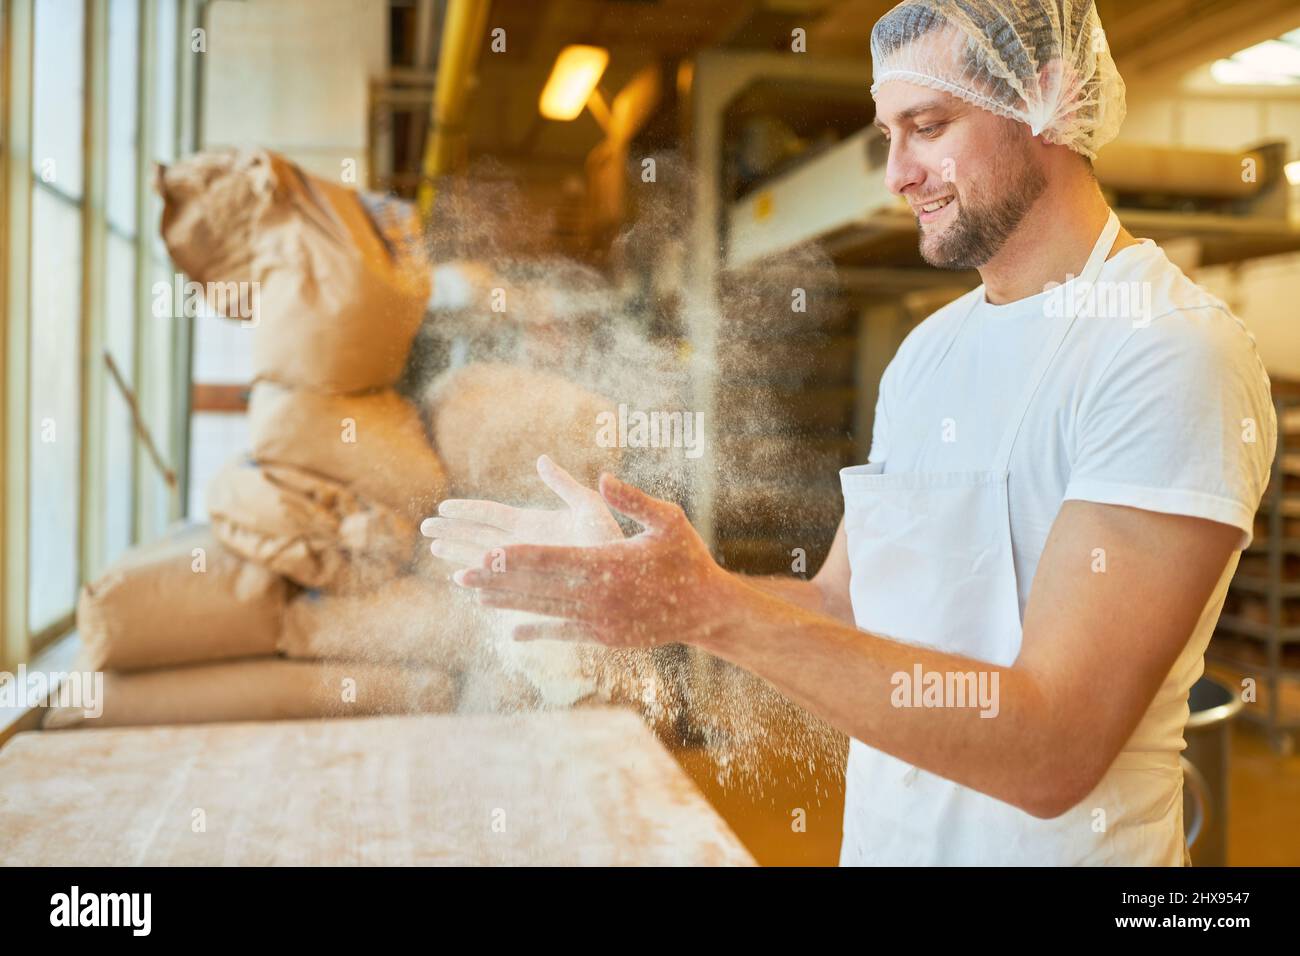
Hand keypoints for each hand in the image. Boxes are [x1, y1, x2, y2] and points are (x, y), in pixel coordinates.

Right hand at [421, 454, 622, 570]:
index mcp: (532, 522)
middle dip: (452, 533)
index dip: (466, 510)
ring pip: (483, 561)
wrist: (624, 574)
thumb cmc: (609, 537)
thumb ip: (563, 484)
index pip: (491, 514)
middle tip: (424, 529)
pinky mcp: (531, 588)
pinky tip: (463, 581)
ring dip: (459, 556)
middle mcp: (523, 545)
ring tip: (435, 552)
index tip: (442, 507)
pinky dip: (480, 582)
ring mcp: (525, 567)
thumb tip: (541, 459)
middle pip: (479, 537)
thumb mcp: (586, 505)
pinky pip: (499, 585)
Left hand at [452, 472, 739, 648]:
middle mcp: (600, 596)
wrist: (706, 608)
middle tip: (461, 576)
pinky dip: (536, 630)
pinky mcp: (603, 637)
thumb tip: (602, 477)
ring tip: (474, 597)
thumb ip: (633, 499)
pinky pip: (562, 633)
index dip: (519, 558)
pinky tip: (510, 632)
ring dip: (507, 603)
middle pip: (539, 587)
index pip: (555, 559)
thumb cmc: (686, 557)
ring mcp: (600, 621)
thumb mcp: (667, 520)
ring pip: (544, 611)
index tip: (488, 553)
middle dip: (498, 581)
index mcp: (610, 564)